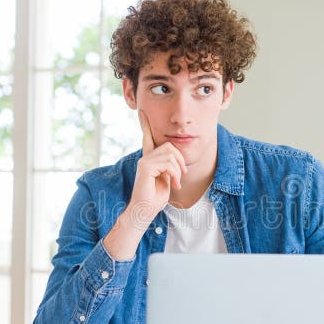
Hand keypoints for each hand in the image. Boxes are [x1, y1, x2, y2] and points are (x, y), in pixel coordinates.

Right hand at [103, 112, 186, 260]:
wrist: (145, 211)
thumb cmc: (155, 199)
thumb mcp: (167, 179)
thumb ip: (169, 167)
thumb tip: (175, 159)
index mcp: (149, 159)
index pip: (147, 137)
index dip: (145, 124)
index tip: (142, 111)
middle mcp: (145, 158)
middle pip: (170, 147)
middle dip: (181, 160)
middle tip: (181, 175)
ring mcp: (144, 162)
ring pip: (170, 155)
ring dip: (178, 170)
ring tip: (177, 182)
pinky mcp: (145, 168)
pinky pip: (167, 163)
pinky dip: (174, 174)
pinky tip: (173, 184)